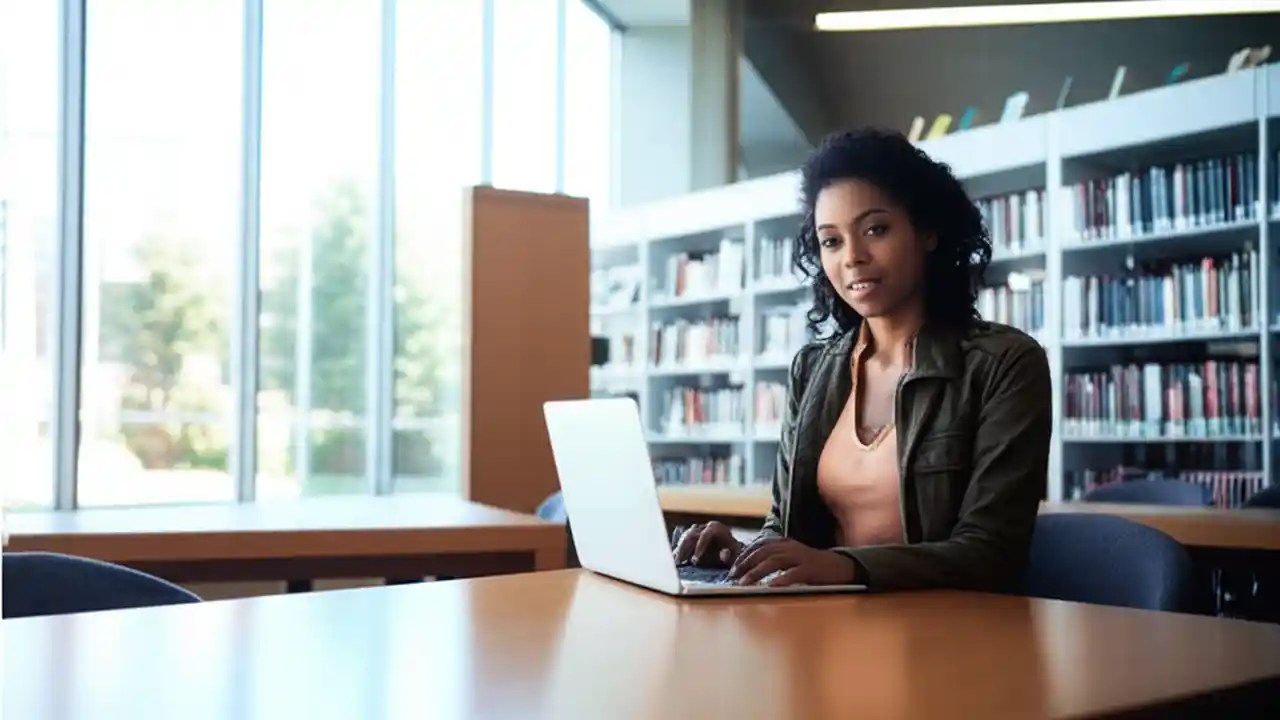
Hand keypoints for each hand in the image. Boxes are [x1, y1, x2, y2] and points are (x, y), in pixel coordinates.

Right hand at [672, 521, 744, 567]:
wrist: (731, 552)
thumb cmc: (733, 555)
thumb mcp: (734, 556)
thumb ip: (729, 555)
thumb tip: (724, 553)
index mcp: (717, 528)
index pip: (705, 534)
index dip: (699, 547)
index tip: (695, 560)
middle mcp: (705, 526)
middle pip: (691, 535)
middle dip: (685, 550)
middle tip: (680, 563)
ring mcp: (696, 530)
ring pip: (684, 538)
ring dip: (679, 551)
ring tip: (676, 564)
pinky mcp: (690, 537)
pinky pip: (682, 542)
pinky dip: (678, 552)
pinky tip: (676, 561)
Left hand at [729, 539, 857, 586]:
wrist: (840, 567)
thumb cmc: (811, 566)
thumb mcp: (792, 558)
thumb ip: (775, 559)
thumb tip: (751, 569)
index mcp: (785, 543)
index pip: (760, 545)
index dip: (744, 555)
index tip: (733, 567)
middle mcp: (791, 547)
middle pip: (763, 552)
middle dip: (746, 563)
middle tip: (733, 576)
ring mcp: (801, 558)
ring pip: (775, 561)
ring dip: (757, 572)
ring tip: (745, 582)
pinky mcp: (811, 570)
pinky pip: (794, 574)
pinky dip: (781, 580)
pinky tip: (771, 587)